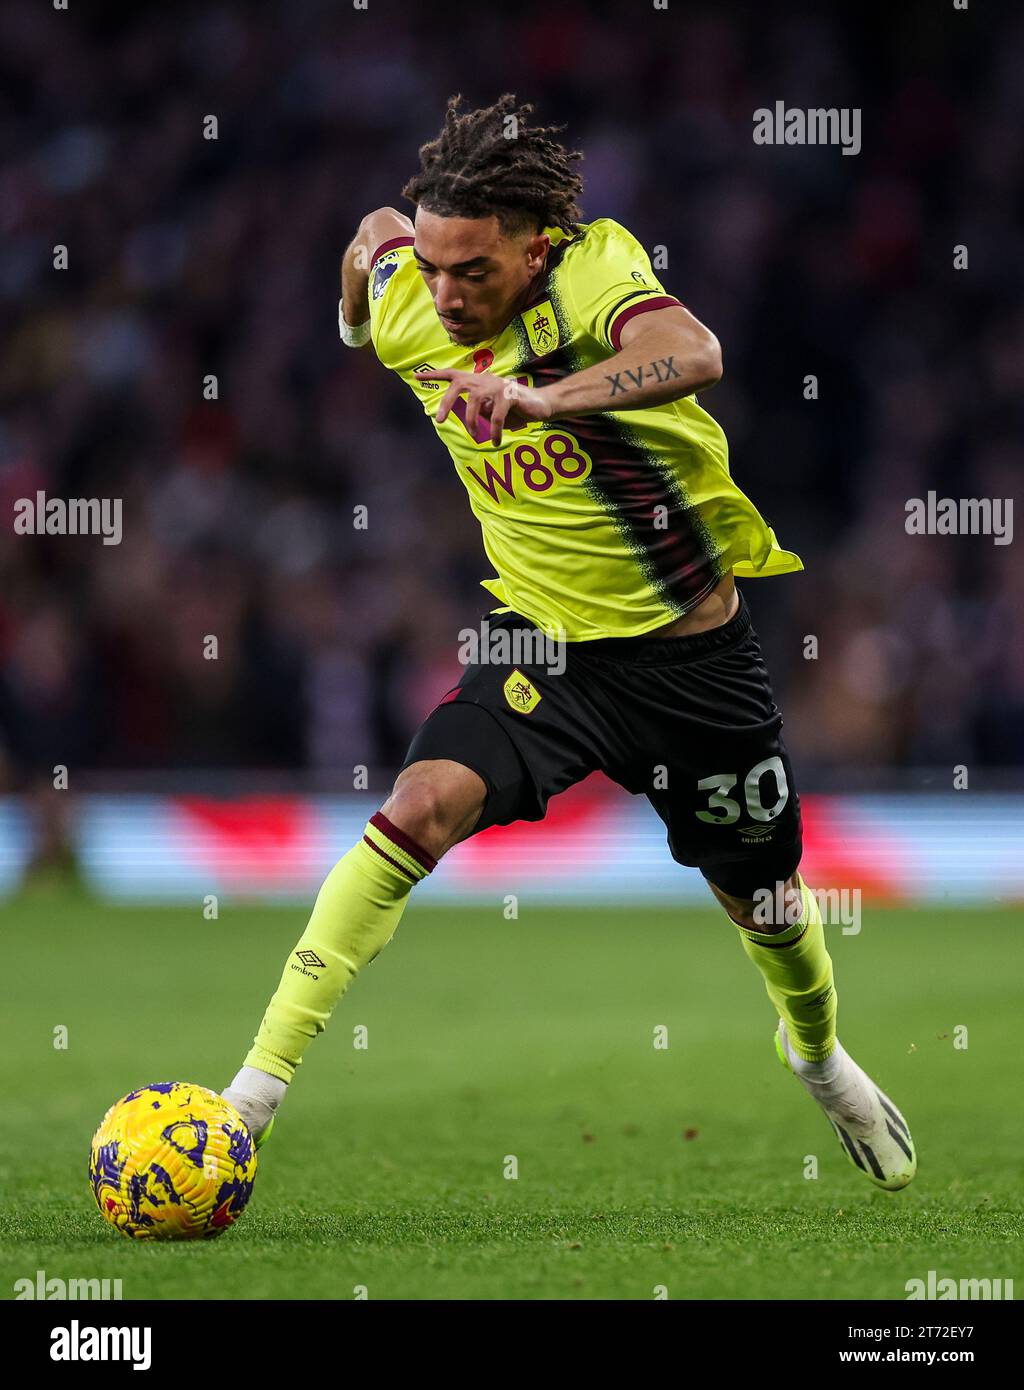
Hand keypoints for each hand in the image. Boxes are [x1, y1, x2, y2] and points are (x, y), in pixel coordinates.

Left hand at [414, 368, 551, 445]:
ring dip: (471, 422)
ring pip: (475, 402)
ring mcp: (497, 386)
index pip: (453, 375)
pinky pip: (496, 416)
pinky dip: (495, 431)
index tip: (417, 377)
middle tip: (438, 421)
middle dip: (446, 403)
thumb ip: (478, 410)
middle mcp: (485, 379)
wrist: (540, 404)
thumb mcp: (491, 409)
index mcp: (478, 381)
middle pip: (458, 386)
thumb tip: (470, 419)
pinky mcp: (509, 395)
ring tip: (474, 436)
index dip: (435, 376)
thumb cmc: (514, 407)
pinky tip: (496, 442)